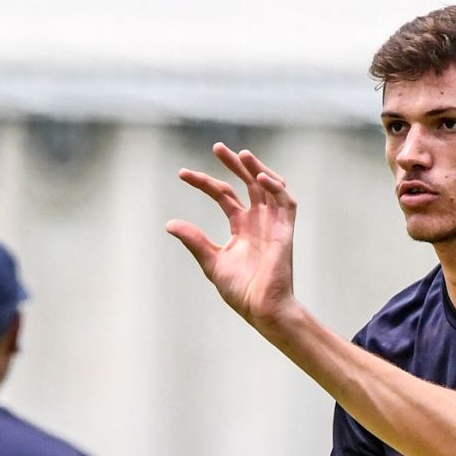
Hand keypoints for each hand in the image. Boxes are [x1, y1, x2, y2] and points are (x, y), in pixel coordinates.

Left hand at [166, 145, 297, 332]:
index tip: (182, 173)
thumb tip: (169, 223)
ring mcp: (273, 224)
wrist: (262, 309)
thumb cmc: (241, 291)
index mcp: (242, 226)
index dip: (204, 182)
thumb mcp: (212, 261)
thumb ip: (194, 241)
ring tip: (242, 154)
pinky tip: (259, 177)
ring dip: (257, 169)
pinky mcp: (286, 231)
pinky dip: (275, 187)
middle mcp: (258, 220)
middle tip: (217, 147)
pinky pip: (286, 202)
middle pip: (247, 183)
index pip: (223, 195)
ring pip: (269, 187)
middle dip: (234, 164)